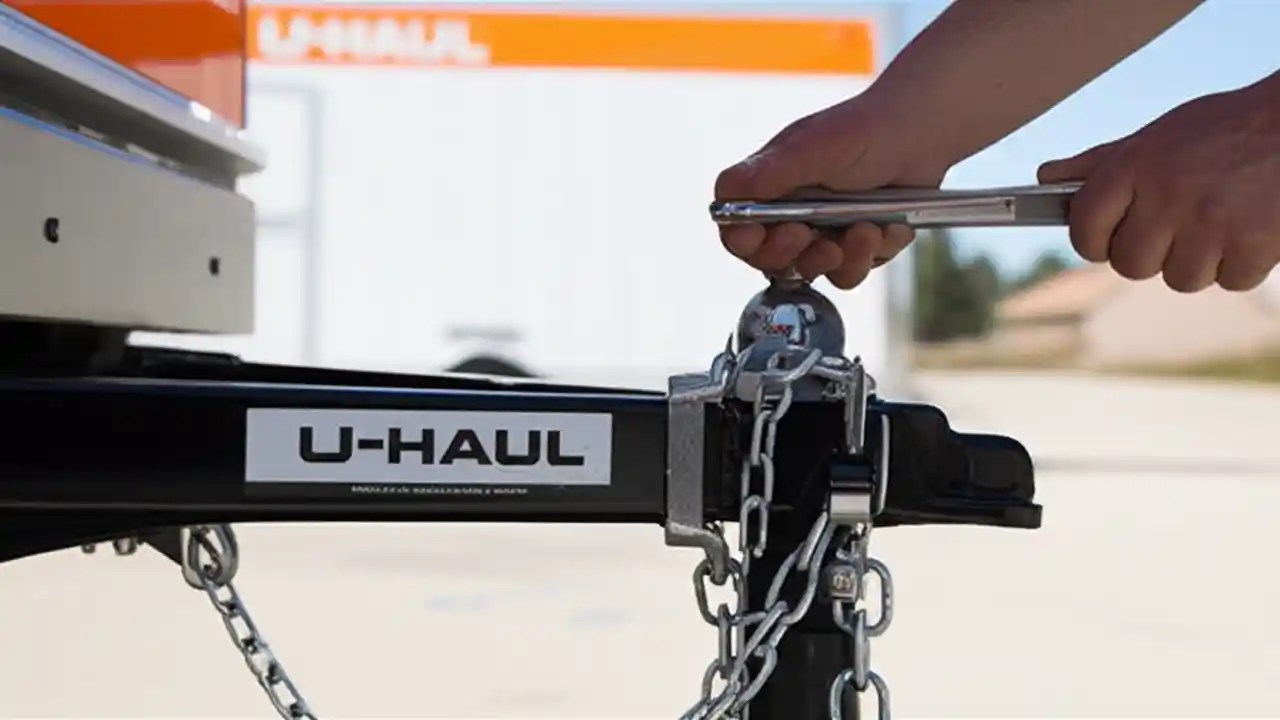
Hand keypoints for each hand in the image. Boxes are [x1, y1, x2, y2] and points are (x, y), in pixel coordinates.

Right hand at [713, 98, 951, 288]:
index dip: (745, 242)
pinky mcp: (855, 248)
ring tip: (865, 229)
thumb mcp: (811, 149)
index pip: (739, 231)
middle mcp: (791, 216)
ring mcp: (824, 234)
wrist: (921, 134)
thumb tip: (726, 193)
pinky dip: (874, 251)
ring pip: (816, 272)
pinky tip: (889, 226)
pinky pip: (854, 269)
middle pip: (772, 262)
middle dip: (792, 255)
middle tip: (810, 236)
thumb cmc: (862, 131)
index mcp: (769, 190)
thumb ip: (768, 174)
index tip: (759, 236)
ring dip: (841, 258)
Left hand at [1038, 74, 1279, 292]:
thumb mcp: (1160, 135)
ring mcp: (1211, 222)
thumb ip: (1103, 162)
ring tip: (1218, 220)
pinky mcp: (1253, 244)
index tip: (1105, 238)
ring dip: (1197, 260)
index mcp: (1137, 164)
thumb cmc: (1225, 130)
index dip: (1091, 240)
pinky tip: (1248, 228)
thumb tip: (1046, 176)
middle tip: (1173, 227)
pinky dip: (1239, 264)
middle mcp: (1168, 194)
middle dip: (1148, 253)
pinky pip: (1228, 281)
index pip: (1084, 227)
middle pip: (1130, 264)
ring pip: (1180, 278)